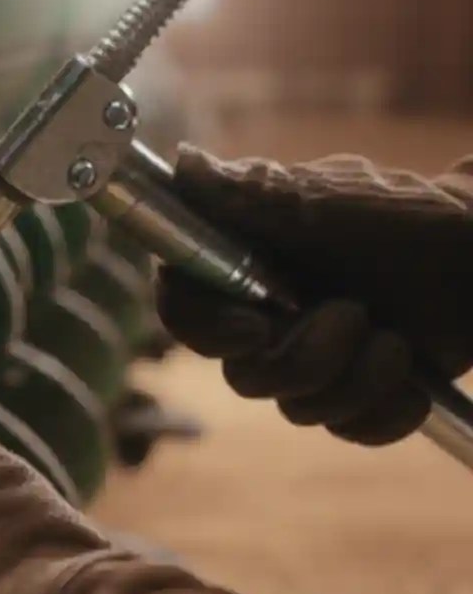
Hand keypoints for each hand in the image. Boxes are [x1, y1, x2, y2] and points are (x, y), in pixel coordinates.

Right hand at [157, 146, 472, 444]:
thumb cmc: (406, 217)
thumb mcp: (324, 201)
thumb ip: (249, 194)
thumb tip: (183, 163)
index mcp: (242, 268)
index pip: (182, 308)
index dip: (205, 328)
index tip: (255, 327)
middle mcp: (263, 317)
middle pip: (240, 375)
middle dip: (306, 357)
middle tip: (355, 313)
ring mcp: (308, 359)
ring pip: (296, 408)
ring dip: (358, 377)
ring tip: (397, 339)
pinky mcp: (352, 394)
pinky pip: (347, 431)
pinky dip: (386, 410)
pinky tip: (412, 380)